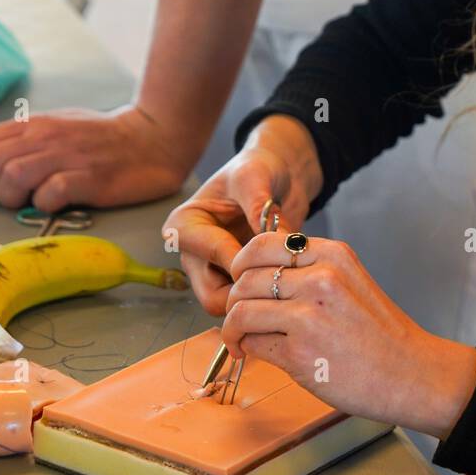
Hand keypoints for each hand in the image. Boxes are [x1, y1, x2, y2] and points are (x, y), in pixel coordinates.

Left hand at [0, 104, 189, 210]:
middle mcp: (43, 137)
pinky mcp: (89, 179)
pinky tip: (60, 203)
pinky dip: (48, 206)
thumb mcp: (57, 127)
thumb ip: (24, 142)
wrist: (152, 139)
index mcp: (31, 125)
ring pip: (12, 180)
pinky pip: (49, 196)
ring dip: (15, 201)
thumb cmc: (101, 138)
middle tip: (12, 198)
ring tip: (35, 202)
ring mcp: (66, 157)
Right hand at [161, 128, 314, 314]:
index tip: (274, 255)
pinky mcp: (238, 280)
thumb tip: (272, 238)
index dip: (245, 260)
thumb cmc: (259, 167)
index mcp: (184, 226)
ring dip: (261, 296)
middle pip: (213, 297)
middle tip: (281, 275)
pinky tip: (291, 276)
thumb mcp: (254, 176)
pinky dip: (271, 294)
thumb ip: (258, 205)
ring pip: (232, 307)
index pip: (210, 256)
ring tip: (288, 272)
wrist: (281, 174)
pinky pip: (251, 303)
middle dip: (249, 291)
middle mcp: (195, 255)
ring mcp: (216, 271)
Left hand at [221, 231, 475, 438]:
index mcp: (332, 255)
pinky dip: (244, 347)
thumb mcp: (350, 281)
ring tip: (239, 337)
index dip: (242, 262)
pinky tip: (249, 353)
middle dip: (233, 297)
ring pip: (241, 308)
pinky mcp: (299, 352)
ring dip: (231, 325)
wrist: (413, 374)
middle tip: (237, 313)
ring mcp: (308, 315)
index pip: (263, 243)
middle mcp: (319, 278)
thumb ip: (311, 271)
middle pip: (246, 276)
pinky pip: (252, 341)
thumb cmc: (381, 334)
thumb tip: (260, 273)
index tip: (239, 277)